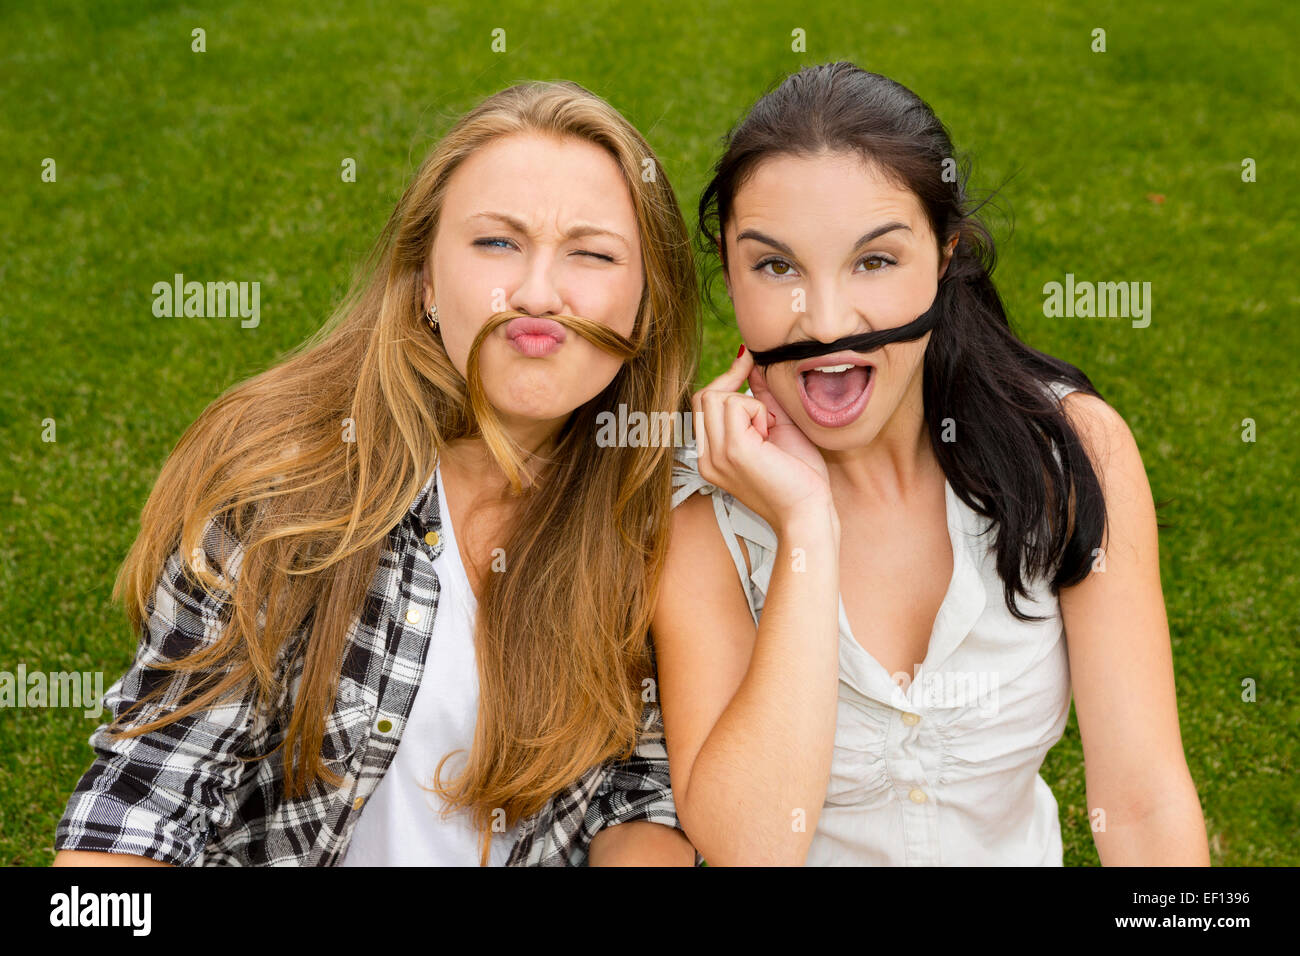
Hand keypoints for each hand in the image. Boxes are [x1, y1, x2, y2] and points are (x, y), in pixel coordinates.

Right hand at [691, 347, 833, 531]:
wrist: (809, 513)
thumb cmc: (799, 477)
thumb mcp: (776, 428)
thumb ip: (760, 397)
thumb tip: (751, 362)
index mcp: (711, 458)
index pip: (701, 405)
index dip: (724, 380)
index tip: (748, 362)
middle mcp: (705, 459)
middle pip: (703, 396)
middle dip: (733, 385)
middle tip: (765, 402)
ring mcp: (715, 456)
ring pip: (716, 396)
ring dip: (750, 404)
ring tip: (769, 431)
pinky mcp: (733, 450)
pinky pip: (736, 404)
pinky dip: (758, 411)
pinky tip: (770, 434)